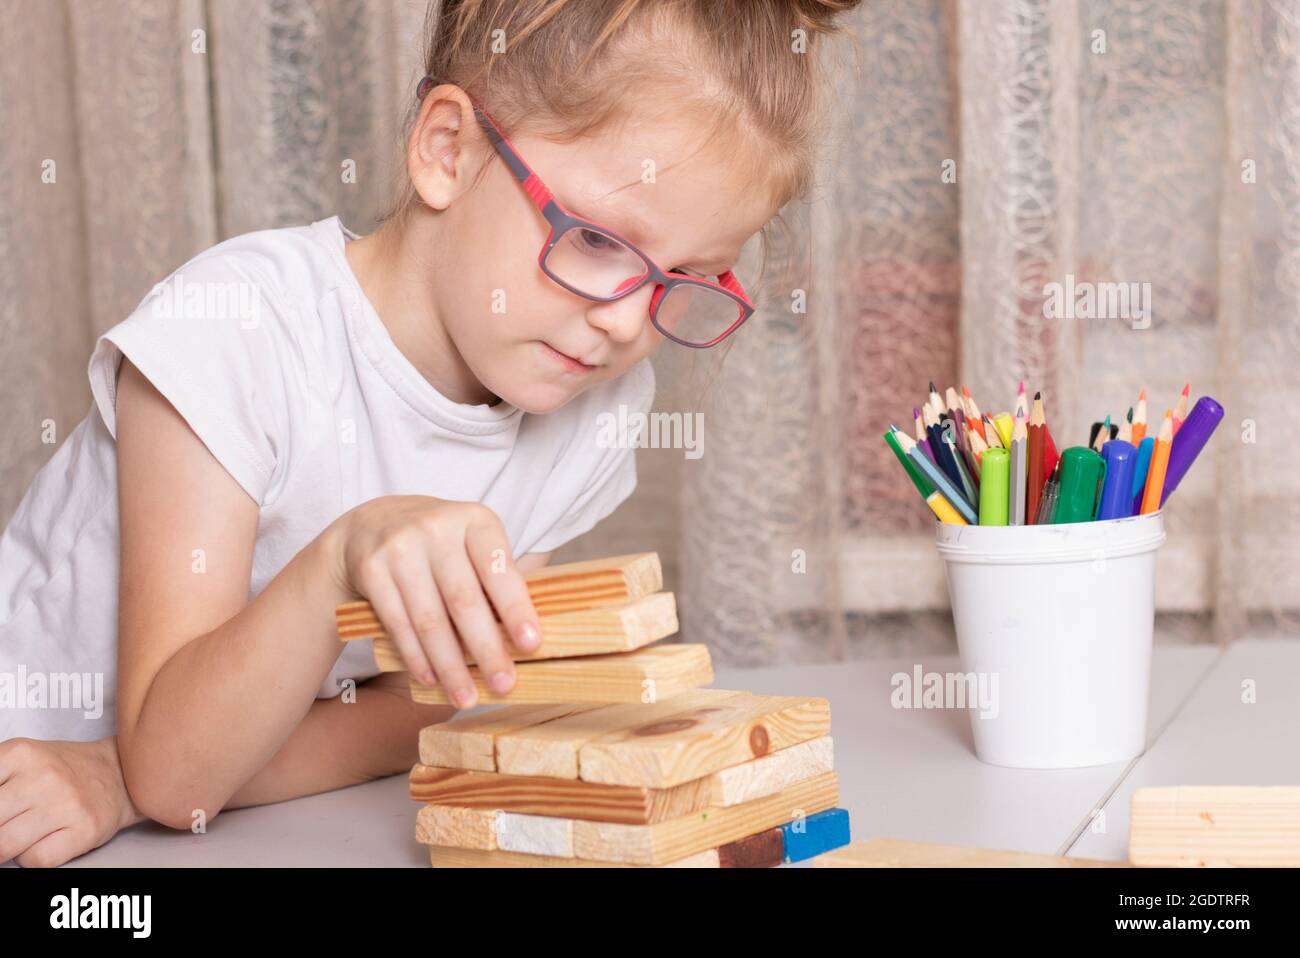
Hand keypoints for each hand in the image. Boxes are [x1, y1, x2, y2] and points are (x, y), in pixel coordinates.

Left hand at [0, 736, 143, 866]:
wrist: (121, 773)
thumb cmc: (60, 770)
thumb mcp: (19, 759)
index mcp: (20, 753)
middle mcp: (43, 776)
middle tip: (5, 824)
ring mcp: (65, 804)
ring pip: (3, 847)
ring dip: (6, 847)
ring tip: (20, 832)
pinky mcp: (83, 830)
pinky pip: (35, 861)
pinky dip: (31, 857)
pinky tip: (42, 840)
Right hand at [328, 496, 541, 707]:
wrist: (373, 523)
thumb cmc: (443, 543)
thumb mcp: (474, 541)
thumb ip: (504, 575)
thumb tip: (543, 623)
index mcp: (475, 521)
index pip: (499, 568)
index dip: (516, 607)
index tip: (532, 643)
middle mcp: (436, 530)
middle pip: (464, 600)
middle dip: (486, 648)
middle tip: (504, 685)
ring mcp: (400, 549)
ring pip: (429, 619)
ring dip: (449, 665)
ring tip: (466, 697)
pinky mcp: (372, 570)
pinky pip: (398, 623)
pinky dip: (416, 657)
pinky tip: (432, 679)